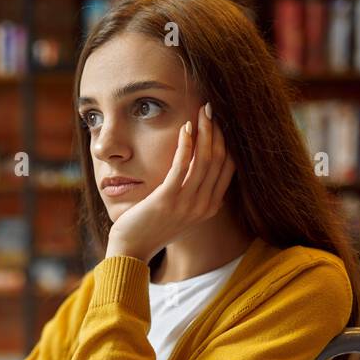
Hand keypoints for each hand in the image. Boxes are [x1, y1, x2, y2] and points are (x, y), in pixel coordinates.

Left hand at [104, 103, 235, 265]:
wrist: (131, 250)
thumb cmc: (152, 227)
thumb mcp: (182, 212)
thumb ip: (195, 194)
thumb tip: (200, 171)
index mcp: (210, 207)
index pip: (228, 168)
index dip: (226, 141)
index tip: (220, 121)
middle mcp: (203, 206)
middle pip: (219, 160)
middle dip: (217, 130)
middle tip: (211, 108)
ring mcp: (187, 205)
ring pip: (204, 160)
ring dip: (204, 132)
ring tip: (201, 111)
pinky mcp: (167, 200)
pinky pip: (181, 166)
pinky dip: (186, 144)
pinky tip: (185, 128)